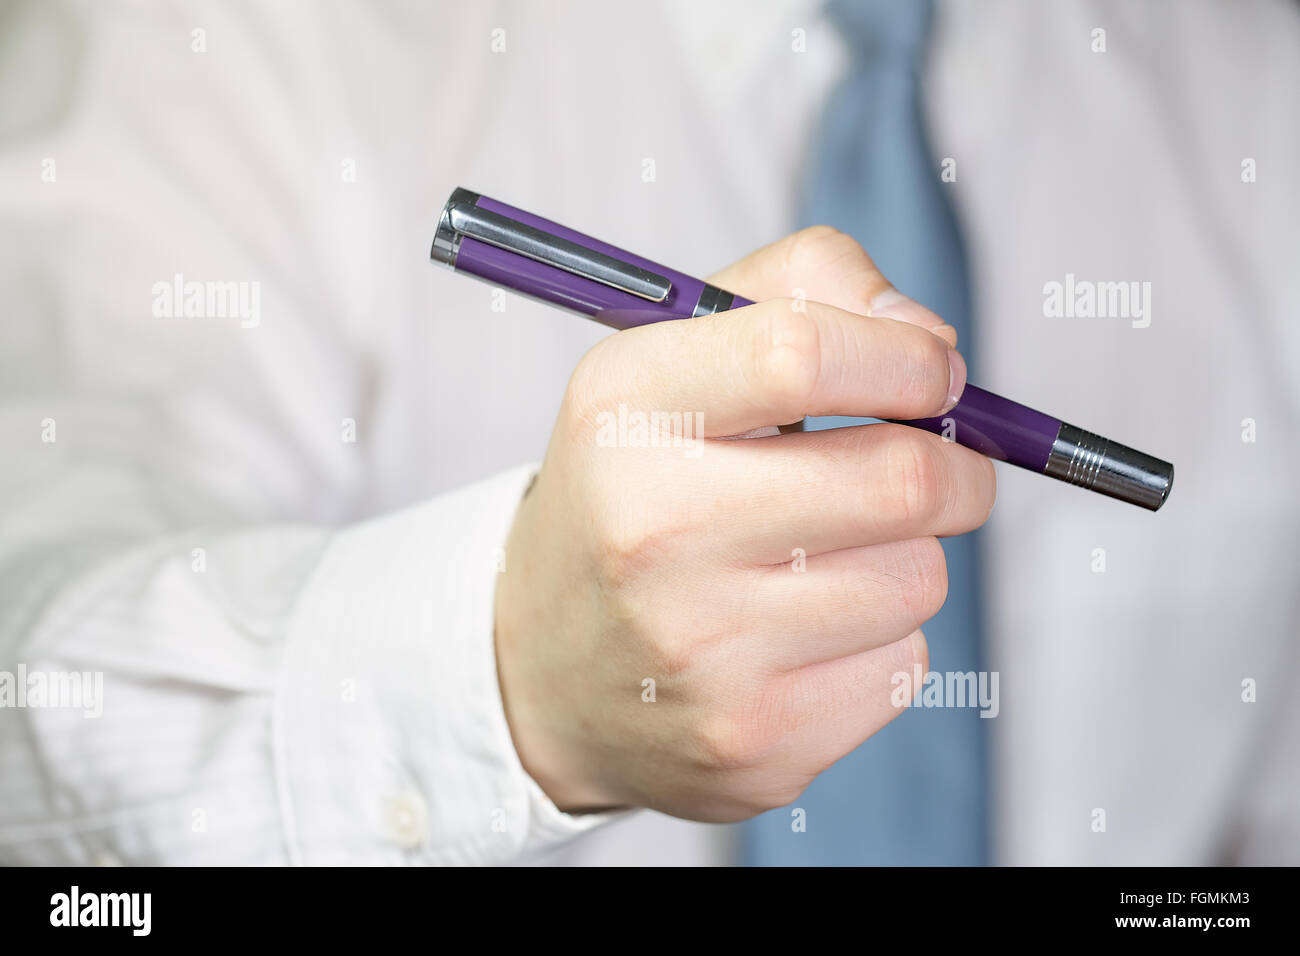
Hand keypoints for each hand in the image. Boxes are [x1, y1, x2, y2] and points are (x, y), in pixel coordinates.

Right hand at [493, 226, 994, 820]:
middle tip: (934, 463)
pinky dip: (878, 643)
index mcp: (626, 416)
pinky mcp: (755, 745)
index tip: (932, 370)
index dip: (904, 357)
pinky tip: (801, 638)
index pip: (801, 354)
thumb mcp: (670, 362)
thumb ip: (801, 289)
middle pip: (902, 479)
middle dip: (954, 464)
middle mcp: (652, 534)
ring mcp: (702, 653)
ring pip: (919, 580)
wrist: (541, 674)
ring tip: (825, 562)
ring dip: (903, 559)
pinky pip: (904, 668)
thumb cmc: (634, 496)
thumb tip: (932, 340)